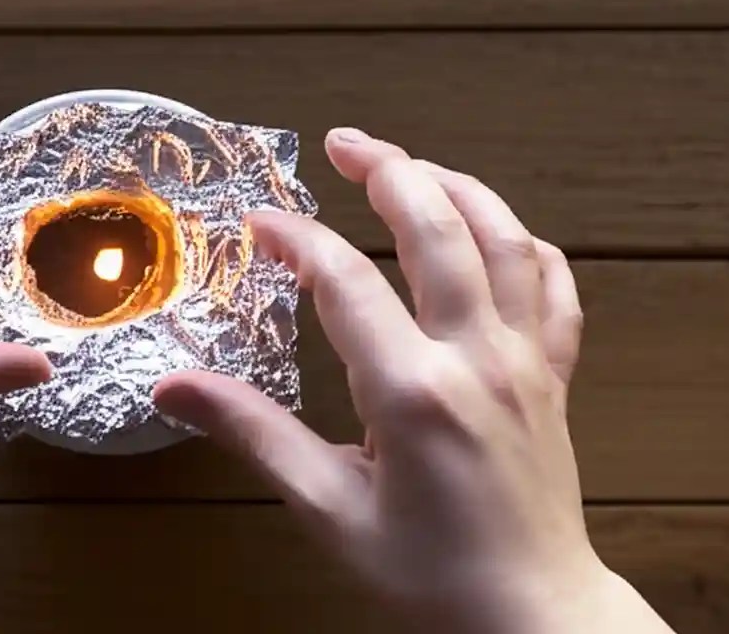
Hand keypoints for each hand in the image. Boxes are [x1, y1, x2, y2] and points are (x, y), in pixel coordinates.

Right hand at [155, 129, 673, 632]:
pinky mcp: (553, 378)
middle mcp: (477, 360)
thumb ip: (252, 433)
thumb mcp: (326, 508)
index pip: (345, 280)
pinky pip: (556, 290)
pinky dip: (527, 245)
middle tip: (344, 141)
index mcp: (413, 391)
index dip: (296, 237)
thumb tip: (173, 388)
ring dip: (459, 188)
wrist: (532, 617)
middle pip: (438, 227)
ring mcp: (526, 362)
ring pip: (506, 241)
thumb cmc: (430, 574)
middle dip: (388, 170)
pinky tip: (497, 232)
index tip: (260, 221)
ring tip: (414, 165)